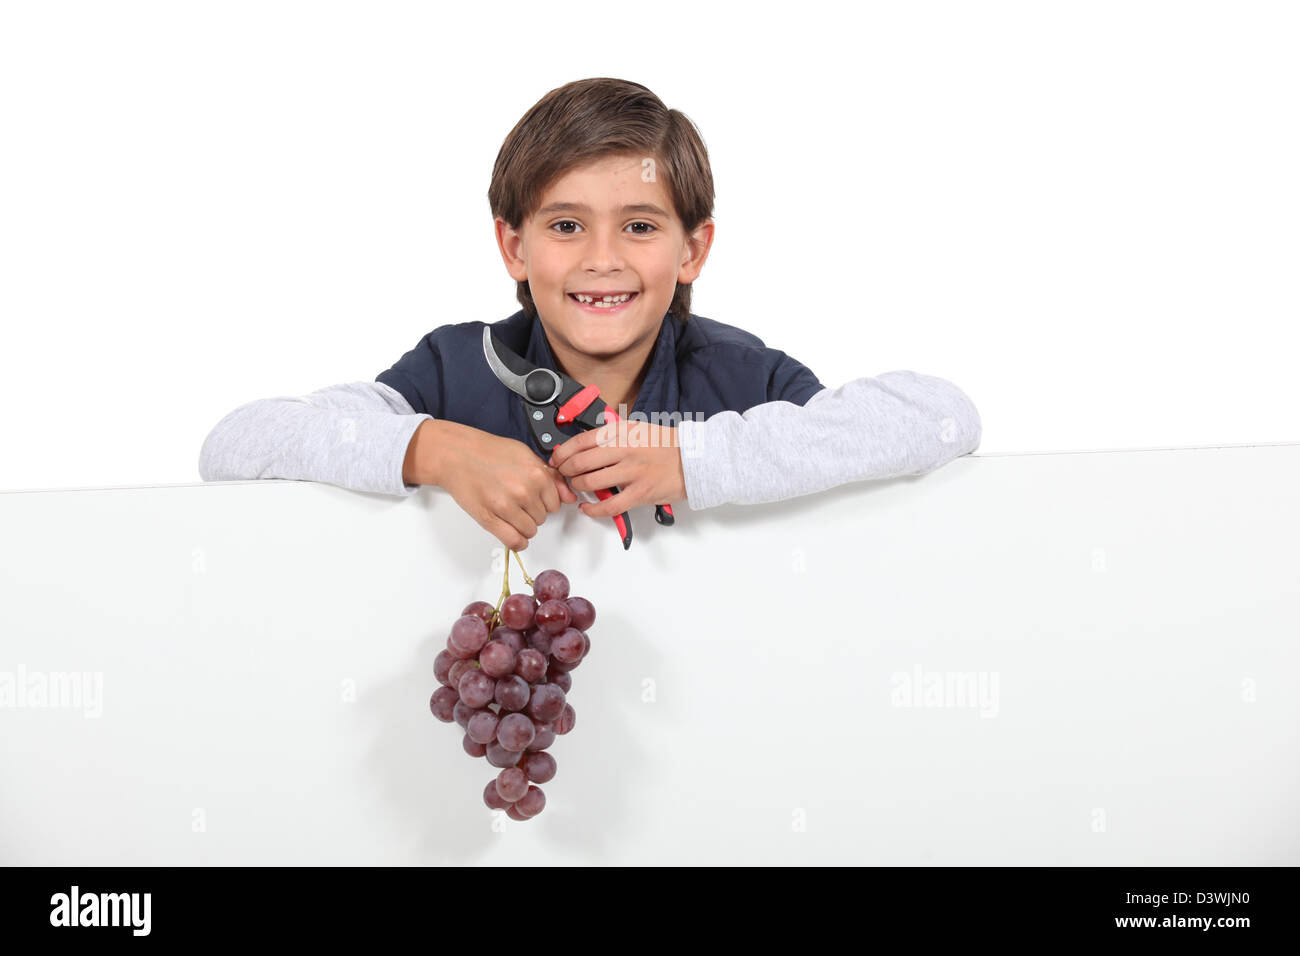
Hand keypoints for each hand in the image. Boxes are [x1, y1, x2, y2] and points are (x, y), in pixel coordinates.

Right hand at [424, 420, 577, 549]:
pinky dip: (517, 542)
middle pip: (542, 518)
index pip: (555, 504)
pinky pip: (513, 541)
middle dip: (532, 512)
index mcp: (536, 474)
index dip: (545, 502)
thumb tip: (570, 497)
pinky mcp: (489, 519)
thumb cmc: (489, 452)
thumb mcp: (526, 455)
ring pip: (530, 531)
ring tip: (512, 513)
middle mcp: (524, 491)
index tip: (536, 498)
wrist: (457, 454)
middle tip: (518, 501)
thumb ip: (551, 477)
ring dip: (524, 526)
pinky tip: (514, 534)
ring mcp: (506, 506)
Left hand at [548, 419, 686, 519]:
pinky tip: (587, 507)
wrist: (694, 460)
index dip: (563, 452)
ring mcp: (632, 473)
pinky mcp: (639, 494)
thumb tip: (585, 446)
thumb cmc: (666, 446)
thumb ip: (612, 436)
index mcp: (622, 433)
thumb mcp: (637, 430)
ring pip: (590, 482)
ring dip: (578, 486)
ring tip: (577, 486)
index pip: (582, 441)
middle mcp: (624, 450)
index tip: (557, 459)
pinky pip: (608, 505)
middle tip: (564, 474)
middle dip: (566, 470)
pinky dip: (592, 509)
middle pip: (580, 462)